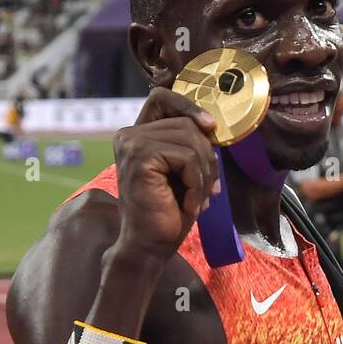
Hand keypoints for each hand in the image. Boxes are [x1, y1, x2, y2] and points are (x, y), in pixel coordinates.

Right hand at [112, 88, 220, 262]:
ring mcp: (132, 143)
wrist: (150, 246)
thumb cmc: (168, 213)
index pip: (161, 97)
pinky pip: (186, 156)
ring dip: (204, 172)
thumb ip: (190, 145)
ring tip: (198, 198)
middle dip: (207, 156)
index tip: (211, 127)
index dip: (188, 105)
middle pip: (185, 122)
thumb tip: (213, 127)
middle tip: (209, 188)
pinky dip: (196, 181)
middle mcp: (129, 135)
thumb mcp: (183, 172)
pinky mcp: (139, 156)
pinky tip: (189, 203)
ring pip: (190, 138)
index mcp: (137, 135)